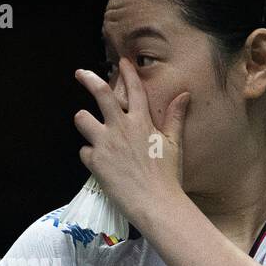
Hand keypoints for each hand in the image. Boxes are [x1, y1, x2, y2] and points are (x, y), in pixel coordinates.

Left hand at [73, 57, 191, 226]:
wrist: (155, 202)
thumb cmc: (167, 175)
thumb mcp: (173, 144)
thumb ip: (175, 117)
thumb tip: (184, 95)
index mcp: (142, 121)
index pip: (134, 88)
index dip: (127, 72)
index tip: (122, 62)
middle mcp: (121, 126)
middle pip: (100, 94)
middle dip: (88, 79)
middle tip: (80, 73)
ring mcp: (105, 142)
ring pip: (82, 119)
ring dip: (84, 121)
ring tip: (89, 127)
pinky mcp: (95, 160)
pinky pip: (84, 150)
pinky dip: (90, 155)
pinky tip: (99, 163)